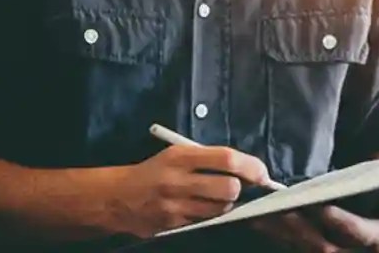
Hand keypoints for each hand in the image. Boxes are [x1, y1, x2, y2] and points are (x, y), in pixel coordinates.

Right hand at [102, 144, 269, 237]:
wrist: (117, 197)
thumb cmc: (153, 171)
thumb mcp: (175, 155)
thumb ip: (206, 158)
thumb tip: (244, 167)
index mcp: (180, 156)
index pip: (226, 159)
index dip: (250, 166)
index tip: (262, 173)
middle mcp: (178, 180)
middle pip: (228, 188)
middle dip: (239, 189)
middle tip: (236, 187)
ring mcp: (175, 205)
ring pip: (219, 209)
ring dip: (224, 204)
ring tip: (213, 197)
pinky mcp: (172, 224)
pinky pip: (203, 221)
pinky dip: (207, 215)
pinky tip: (198, 208)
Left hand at [246, 180, 378, 252]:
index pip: (362, 235)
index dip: (340, 222)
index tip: (318, 205)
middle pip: (327, 247)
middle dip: (300, 228)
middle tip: (277, 206)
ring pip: (307, 250)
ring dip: (279, 233)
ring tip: (255, 213)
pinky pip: (297, 249)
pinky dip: (276, 235)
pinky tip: (255, 221)